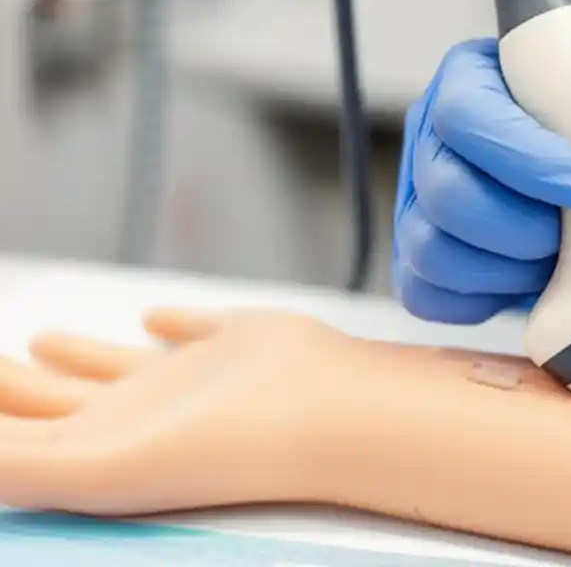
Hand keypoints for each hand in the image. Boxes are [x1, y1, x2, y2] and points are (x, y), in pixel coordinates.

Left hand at [0, 309, 350, 513]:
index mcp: (98, 447)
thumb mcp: (91, 466)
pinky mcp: (237, 345)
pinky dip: (170, 321)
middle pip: (52, 400)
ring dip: (72, 354)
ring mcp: (189, 383)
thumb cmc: (223, 448)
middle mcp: (138, 419)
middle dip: (7, 383)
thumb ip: (13, 463)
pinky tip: (153, 316)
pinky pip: (191, 328)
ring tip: (37, 339)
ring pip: (114, 367)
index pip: (14, 431)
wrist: (326, 414)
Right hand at [392, 39, 570, 323]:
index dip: (532, 163)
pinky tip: (530, 287)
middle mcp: (431, 137)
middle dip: (522, 228)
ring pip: (431, 250)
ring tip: (558, 261)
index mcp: (473, 79)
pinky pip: (427, 296)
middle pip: (446, 190)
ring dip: (506, 270)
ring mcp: (417, 202)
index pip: (472, 117)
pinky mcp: (418, 261)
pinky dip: (483, 301)